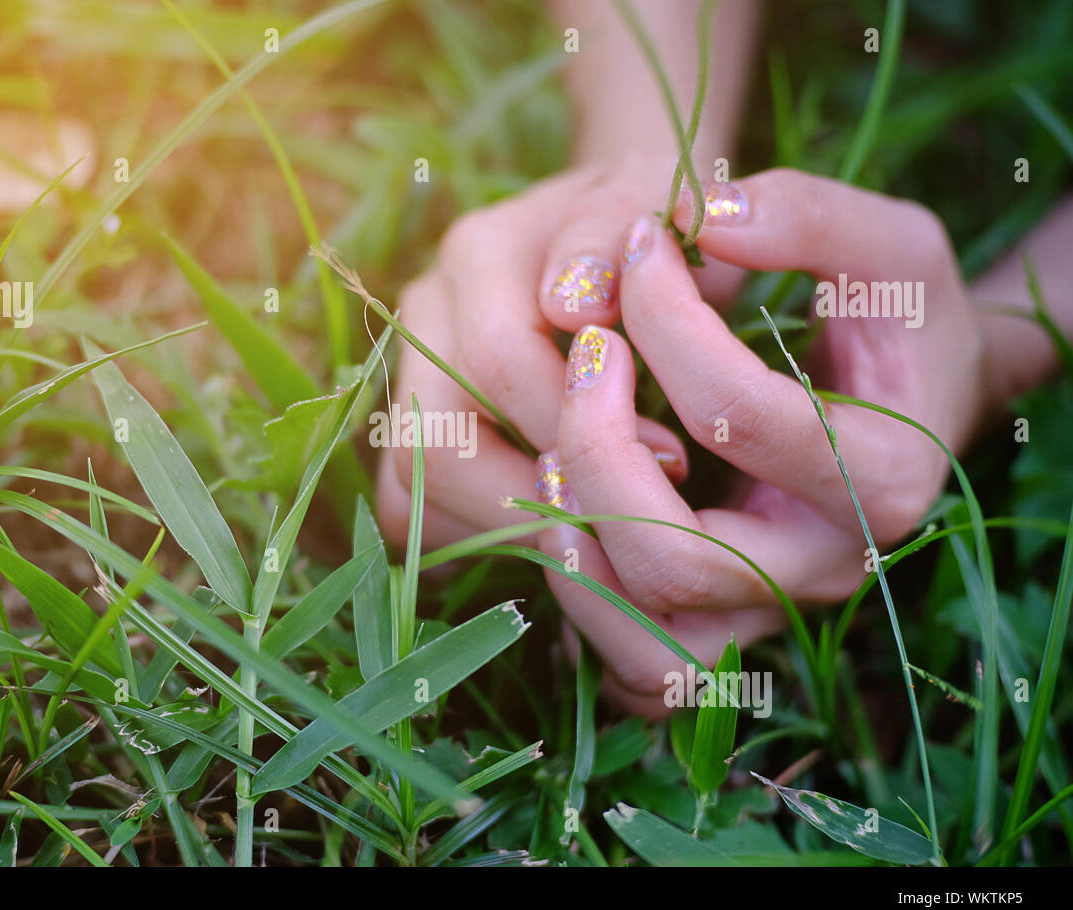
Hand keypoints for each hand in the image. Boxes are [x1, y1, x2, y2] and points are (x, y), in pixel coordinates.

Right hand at [376, 152, 742, 549]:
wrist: (629, 229)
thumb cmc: (657, 231)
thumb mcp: (657, 208)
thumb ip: (612, 235)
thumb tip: (570, 306)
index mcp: (478, 253)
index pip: (498, 365)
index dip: (583, 428)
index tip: (672, 460)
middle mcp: (426, 312)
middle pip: (433, 442)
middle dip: (533, 493)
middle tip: (620, 516)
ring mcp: (407, 371)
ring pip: (410, 485)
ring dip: (501, 523)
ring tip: (594, 526)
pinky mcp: (408, 425)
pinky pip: (406, 509)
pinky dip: (473, 531)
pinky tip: (550, 524)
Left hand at [542, 168, 989, 715]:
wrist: (909, 404)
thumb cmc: (899, 323)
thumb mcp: (890, 248)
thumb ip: (813, 218)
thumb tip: (709, 217)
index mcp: (883, 478)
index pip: (735, 415)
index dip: (664, 321)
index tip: (641, 247)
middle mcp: (827, 568)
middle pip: (675, 556)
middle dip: (597, 448)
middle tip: (586, 354)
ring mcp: (769, 611)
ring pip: (648, 643)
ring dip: (577, 541)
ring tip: (553, 446)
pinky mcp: (721, 629)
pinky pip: (638, 672)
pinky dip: (585, 604)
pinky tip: (564, 511)